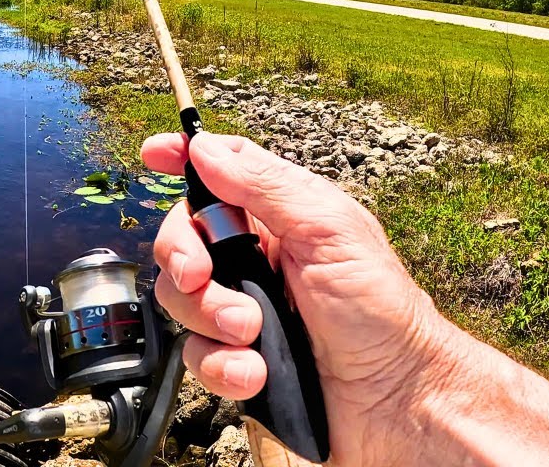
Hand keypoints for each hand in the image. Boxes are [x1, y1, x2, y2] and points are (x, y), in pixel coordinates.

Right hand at [142, 132, 451, 464]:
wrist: (394, 400)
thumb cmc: (381, 312)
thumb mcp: (330, 231)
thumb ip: (264, 186)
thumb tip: (205, 148)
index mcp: (281, 215)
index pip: (221, 172)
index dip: (184, 158)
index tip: (154, 154)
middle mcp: (255, 256)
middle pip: (183, 236)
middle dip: (184, 257)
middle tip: (201, 275)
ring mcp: (242, 307)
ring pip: (180, 298)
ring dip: (210, 316)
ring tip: (251, 333)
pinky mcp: (236, 356)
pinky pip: (196, 354)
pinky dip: (222, 365)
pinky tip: (255, 371)